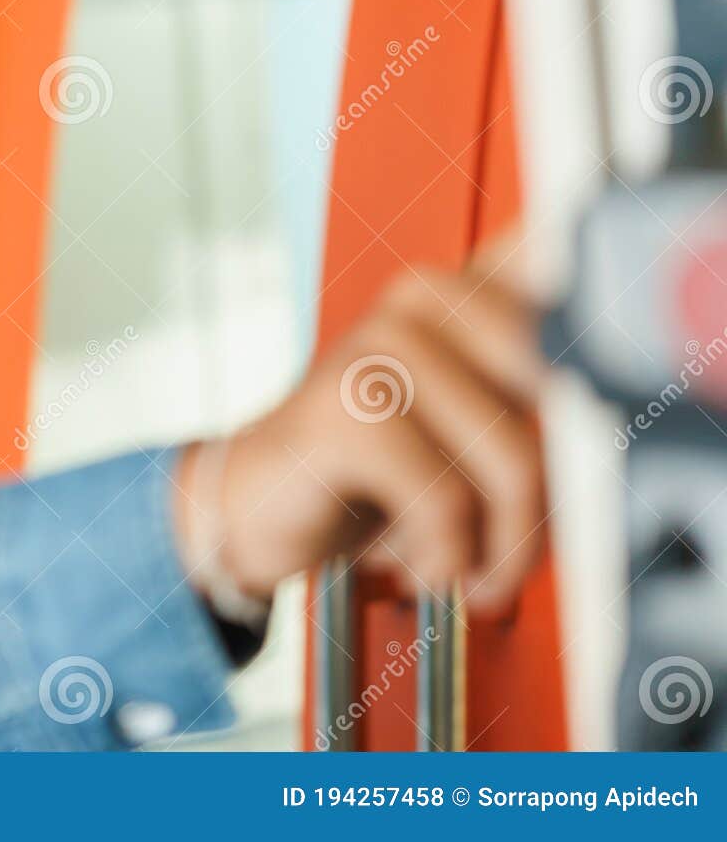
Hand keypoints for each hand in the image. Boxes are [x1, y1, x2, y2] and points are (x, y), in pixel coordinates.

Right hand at [173, 237, 547, 616]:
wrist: (250, 509)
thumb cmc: (365, 475)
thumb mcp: (464, 428)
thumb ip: (532, 397)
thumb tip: (607, 419)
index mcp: (460, 289)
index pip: (565, 287)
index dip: (585, 367)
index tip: (572, 428)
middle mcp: (422, 299)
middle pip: (563, 401)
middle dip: (548, 497)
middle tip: (511, 548)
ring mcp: (377, 347)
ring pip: (514, 461)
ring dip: (498, 547)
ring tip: (466, 569)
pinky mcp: (341, 410)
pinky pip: (446, 503)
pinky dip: (444, 559)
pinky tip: (417, 564)